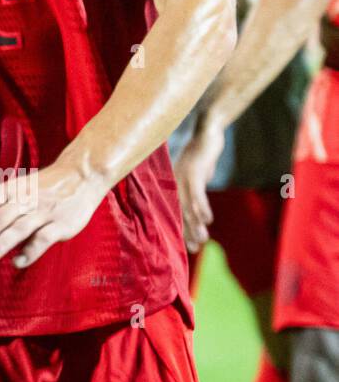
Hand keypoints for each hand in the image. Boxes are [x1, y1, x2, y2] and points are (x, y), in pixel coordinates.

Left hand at [0, 159, 108, 267]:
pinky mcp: (61, 224)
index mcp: (8, 191)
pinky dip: (30, 251)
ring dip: (0, 243)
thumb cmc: (41, 188)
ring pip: (18, 228)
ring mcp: (42, 211)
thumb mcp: (16, 190)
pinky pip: (44, 238)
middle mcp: (22, 200)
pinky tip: (17, 263)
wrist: (80, 175)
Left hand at [175, 124, 223, 253]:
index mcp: (173, 184)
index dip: (182, 229)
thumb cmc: (203, 156)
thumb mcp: (198, 176)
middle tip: (195, 248)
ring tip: (202, 240)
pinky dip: (202, 207)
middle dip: (187, 231)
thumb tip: (199, 210)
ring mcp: (182, 175)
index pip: (175, 211)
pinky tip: (208, 220)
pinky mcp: (193, 170)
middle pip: (179, 211)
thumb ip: (197, 192)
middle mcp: (174, 181)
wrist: (208, 133)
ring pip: (187, 205)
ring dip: (194, 223)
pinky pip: (196, 192)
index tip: (189, 246)